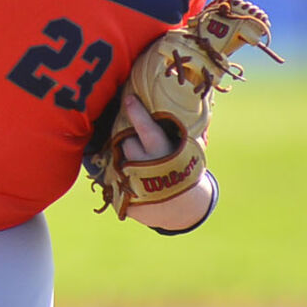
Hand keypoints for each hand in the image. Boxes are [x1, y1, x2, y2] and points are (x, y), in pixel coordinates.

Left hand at [118, 92, 213, 231]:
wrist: (183, 208)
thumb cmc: (185, 170)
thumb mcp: (189, 150)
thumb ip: (183, 129)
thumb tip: (192, 99)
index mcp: (162, 152)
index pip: (146, 128)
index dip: (136, 113)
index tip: (128, 98)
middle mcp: (145, 167)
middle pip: (126, 142)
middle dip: (130, 140)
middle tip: (142, 144)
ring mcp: (134, 184)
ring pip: (119, 159)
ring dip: (126, 158)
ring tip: (140, 163)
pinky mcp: (124, 198)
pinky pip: (115, 179)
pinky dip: (122, 176)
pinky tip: (135, 179)